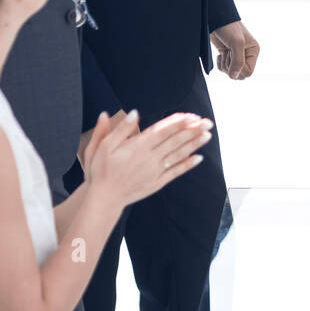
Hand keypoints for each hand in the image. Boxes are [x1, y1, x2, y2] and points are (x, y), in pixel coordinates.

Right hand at [86, 110, 211, 207]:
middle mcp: (149, 158)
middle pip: (174, 141)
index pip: (162, 131)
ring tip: (208, 135)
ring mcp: (155, 171)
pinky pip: (175, 172)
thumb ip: (120, 129)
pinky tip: (199, 158)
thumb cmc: (101, 170)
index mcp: (137, 146)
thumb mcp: (103, 146)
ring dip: (194, 145)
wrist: (104, 198)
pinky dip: (187, 165)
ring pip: (178, 155)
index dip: (178, 122)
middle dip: (192, 130)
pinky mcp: (157, 183)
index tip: (191, 115)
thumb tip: (133, 112)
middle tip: (208, 122)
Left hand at [211, 21, 258, 79]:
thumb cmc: (228, 27)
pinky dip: (220, 64)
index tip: (232, 56)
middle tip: (228, 54)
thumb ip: (237, 61)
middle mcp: (246, 55)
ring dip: (225, 65)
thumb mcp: (236, 43)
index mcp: (253, 51)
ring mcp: (236, 56)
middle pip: (240, 74)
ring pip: (231, 73)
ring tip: (225, 52)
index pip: (248, 72)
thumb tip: (234, 77)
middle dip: (231, 67)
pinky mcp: (227, 55)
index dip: (239, 69)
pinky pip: (224, 69)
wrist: (215, 19)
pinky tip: (220, 54)